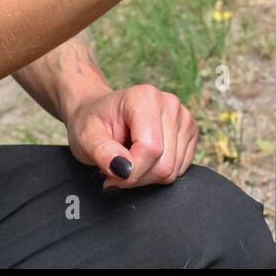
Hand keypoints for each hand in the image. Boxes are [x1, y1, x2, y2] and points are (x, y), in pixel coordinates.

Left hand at [65, 83, 198, 190]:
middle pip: (165, 164)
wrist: (100, 113)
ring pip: (173, 170)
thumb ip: (102, 153)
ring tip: (128, 161)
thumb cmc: (93, 123)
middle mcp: (170, 103)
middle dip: (138, 177)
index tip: (110, 175)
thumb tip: (123, 169)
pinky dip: (159, 173)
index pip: (150, 149)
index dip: (130, 172)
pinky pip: (180, 169)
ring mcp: (184, 117)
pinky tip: (144, 159)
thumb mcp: (85, 138)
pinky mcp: (190, 132)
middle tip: (116, 170)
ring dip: (147, 176)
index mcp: (144, 98)